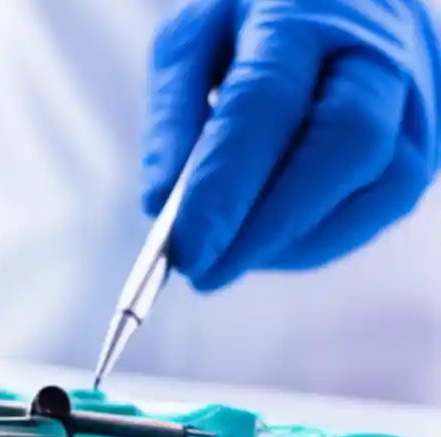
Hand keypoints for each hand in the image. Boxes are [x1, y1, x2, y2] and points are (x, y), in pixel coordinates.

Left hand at [143, 0, 440, 290]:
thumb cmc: (252, 16)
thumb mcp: (190, 41)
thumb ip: (172, 115)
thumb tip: (161, 204)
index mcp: (303, 14)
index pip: (268, 105)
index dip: (227, 187)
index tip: (185, 251)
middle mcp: (376, 52)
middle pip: (346, 146)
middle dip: (270, 226)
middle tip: (204, 271)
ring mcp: (416, 96)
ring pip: (379, 185)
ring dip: (296, 239)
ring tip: (230, 257)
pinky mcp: (426, 136)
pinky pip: (383, 202)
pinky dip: (321, 235)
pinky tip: (270, 242)